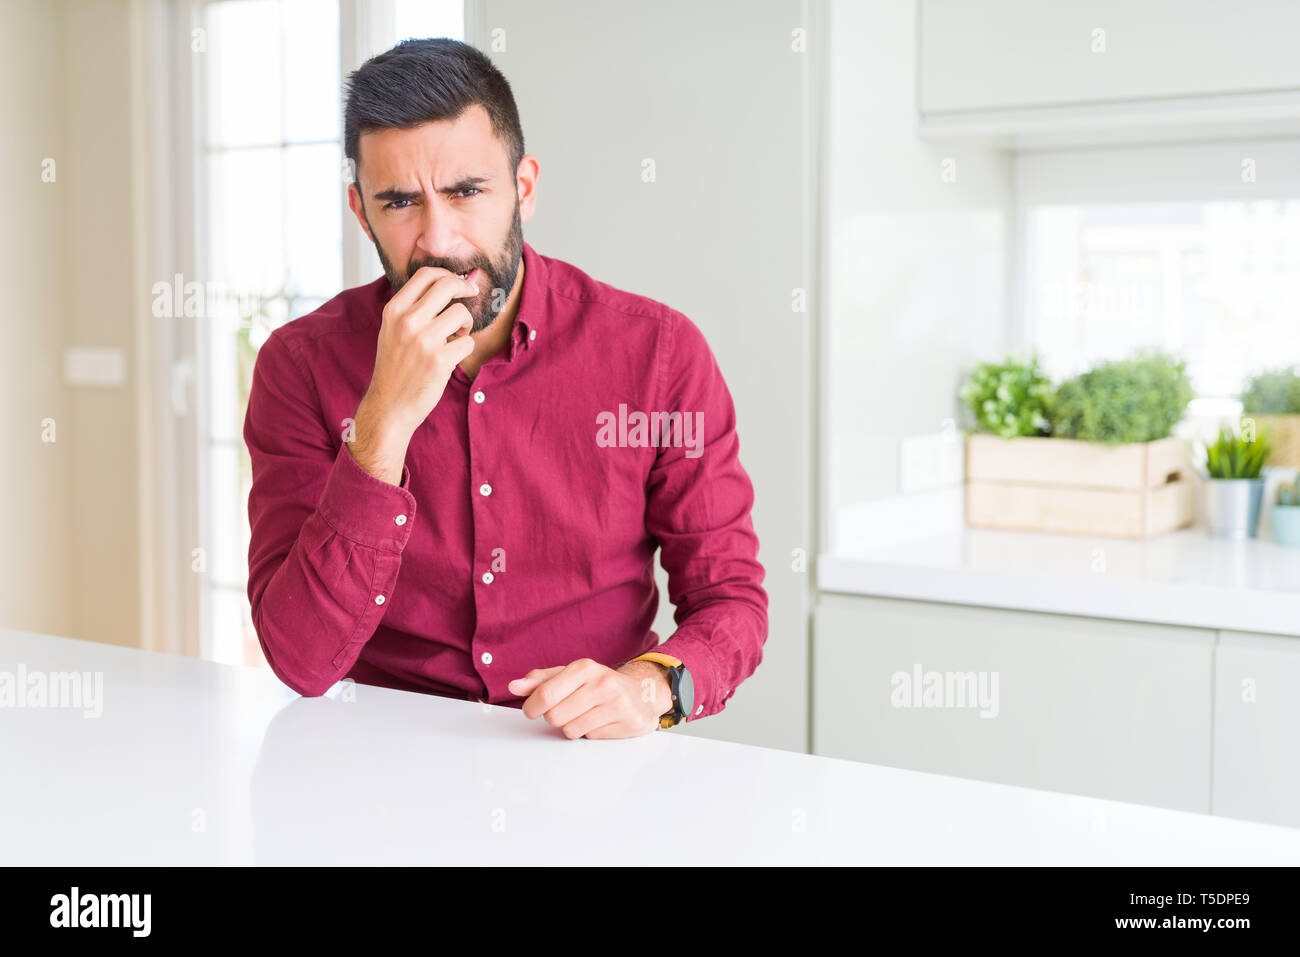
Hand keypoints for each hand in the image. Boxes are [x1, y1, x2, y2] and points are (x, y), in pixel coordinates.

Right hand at [365, 265, 480, 434]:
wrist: (389, 406)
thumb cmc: (395, 367)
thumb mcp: (392, 330)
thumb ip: (412, 308)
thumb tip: (446, 284)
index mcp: (394, 310)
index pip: (425, 274)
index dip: (447, 274)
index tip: (456, 283)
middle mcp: (407, 321)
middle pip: (447, 285)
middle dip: (465, 288)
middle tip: (471, 296)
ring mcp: (423, 340)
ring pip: (461, 313)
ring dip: (466, 324)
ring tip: (456, 336)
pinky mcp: (439, 360)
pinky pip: (468, 342)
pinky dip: (465, 348)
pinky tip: (452, 356)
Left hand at [508, 658, 671, 738]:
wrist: (642, 692)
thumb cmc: (598, 684)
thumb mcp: (570, 675)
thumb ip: (540, 681)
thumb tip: (514, 687)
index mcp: (584, 667)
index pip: (545, 694)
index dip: (531, 708)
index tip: (531, 711)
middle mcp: (602, 683)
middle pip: (555, 716)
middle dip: (554, 717)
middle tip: (566, 710)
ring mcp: (618, 703)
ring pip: (571, 730)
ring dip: (573, 726)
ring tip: (585, 714)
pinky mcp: (629, 722)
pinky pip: (591, 737)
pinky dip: (591, 732)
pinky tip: (601, 721)